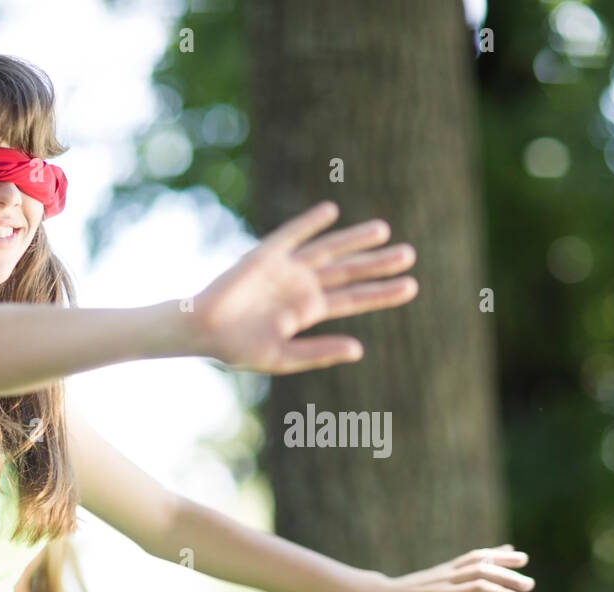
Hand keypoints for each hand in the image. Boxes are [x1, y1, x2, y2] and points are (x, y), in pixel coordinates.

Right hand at [191, 201, 417, 373]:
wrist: (202, 332)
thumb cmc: (239, 348)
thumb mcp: (284, 358)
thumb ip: (320, 352)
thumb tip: (360, 349)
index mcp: (311, 310)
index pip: (355, 299)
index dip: (382, 293)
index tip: (411, 286)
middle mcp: (304, 286)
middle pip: (348, 271)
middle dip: (377, 263)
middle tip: (410, 254)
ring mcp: (286, 269)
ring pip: (328, 250)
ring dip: (354, 240)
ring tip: (384, 230)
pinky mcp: (264, 256)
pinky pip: (291, 235)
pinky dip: (310, 223)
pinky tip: (330, 211)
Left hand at [373, 545, 533, 591]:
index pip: (479, 590)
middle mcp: (447, 580)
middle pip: (482, 571)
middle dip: (507, 577)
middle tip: (530, 586)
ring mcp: (446, 571)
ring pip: (477, 559)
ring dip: (501, 558)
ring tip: (524, 559)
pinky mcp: (446, 568)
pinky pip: (470, 557)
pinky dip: (489, 552)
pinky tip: (505, 550)